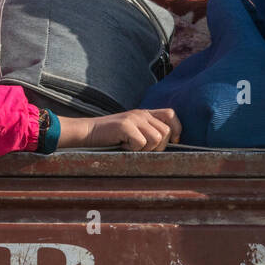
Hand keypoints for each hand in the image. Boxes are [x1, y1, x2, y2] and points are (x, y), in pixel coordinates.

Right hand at [58, 108, 180, 151]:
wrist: (87, 132)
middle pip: (166, 132)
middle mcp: (141, 114)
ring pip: (157, 139)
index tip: (173, 142)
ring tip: (131, 147)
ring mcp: (133, 118)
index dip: (177, 129)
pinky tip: (122, 146)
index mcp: (145, 114)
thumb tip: (171, 145)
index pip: (171, 114)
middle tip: (141, 149)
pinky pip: (141, 143)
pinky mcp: (125, 125)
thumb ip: (148, 132)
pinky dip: (133, 150)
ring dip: (145, 149)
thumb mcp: (132, 131)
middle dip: (158, 147)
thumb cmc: (110, 137)